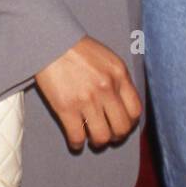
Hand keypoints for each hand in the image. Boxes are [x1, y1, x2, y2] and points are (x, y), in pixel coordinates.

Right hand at [35, 35, 141, 150]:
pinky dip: (78, 144)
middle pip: (121, 128)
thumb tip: (124, 104)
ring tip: (92, 139)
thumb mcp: (108, 59)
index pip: (135, 110)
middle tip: (108, 135)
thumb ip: (119, 80)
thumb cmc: (78, 49)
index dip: (130, 123)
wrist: (50, 42)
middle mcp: (106, 88)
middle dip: (116, 136)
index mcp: (119, 75)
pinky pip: (77, 137)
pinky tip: (76, 141)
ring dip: (98, 142)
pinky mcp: (66, 108)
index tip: (123, 126)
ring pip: (101, 137)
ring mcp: (86, 100)